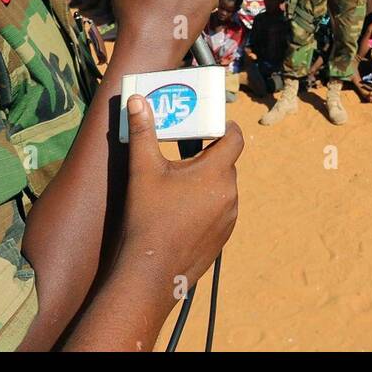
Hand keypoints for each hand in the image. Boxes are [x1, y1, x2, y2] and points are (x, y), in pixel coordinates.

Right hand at [117, 93, 241, 295]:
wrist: (151, 272)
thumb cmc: (148, 217)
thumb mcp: (143, 170)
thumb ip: (143, 132)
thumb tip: (137, 100)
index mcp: (216, 172)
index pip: (235, 137)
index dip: (224, 127)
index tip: (207, 125)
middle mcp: (230, 193)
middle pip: (226, 162)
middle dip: (208, 155)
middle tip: (183, 152)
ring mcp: (229, 217)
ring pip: (223, 188)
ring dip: (207, 181)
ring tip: (179, 184)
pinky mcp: (223, 237)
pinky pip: (220, 210)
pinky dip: (207, 204)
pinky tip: (182, 210)